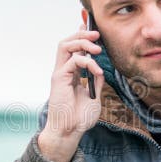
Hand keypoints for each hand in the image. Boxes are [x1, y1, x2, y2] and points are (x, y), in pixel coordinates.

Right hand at [38, 23, 104, 161]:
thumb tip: (101, 69)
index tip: (93, 30)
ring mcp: (59, 73)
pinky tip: (97, 71)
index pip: (72, 48)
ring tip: (97, 48)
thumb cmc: (79, 118)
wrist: (70, 131)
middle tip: (97, 35)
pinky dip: (88, 63)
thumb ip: (95, 81)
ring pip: (65, 45)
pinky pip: (74, 61)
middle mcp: (62, 71)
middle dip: (82, 35)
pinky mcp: (59, 78)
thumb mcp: (94, 96)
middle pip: (67, 42)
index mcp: (69, 74)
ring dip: (82, 42)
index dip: (80, 36)